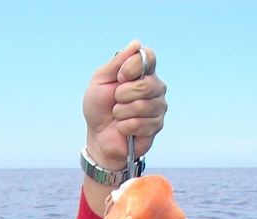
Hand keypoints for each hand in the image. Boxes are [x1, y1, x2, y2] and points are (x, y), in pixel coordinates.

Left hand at [82, 40, 166, 169]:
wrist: (98, 135)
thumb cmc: (98, 107)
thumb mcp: (100, 81)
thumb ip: (116, 63)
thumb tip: (136, 43)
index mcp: (142, 72)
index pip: (148, 57)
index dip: (131, 67)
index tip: (119, 78)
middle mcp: (155, 87)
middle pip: (145, 84)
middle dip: (122, 95)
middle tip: (115, 101)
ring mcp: (158, 106)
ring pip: (141, 106)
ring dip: (121, 113)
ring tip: (118, 116)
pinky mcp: (156, 125)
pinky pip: (139, 123)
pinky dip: (124, 127)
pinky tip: (123, 128)